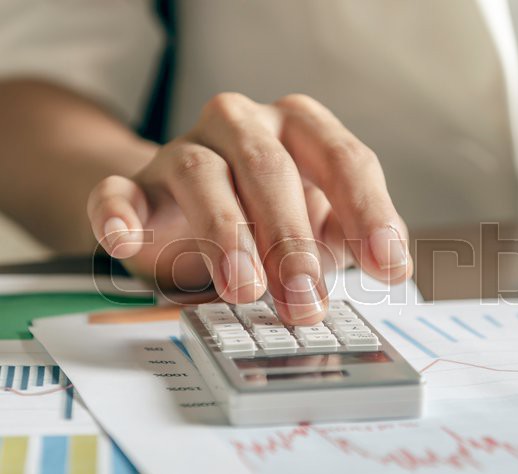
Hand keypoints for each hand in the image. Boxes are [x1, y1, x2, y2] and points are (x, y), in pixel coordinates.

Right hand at [87, 93, 411, 323]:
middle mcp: (244, 125)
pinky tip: (125, 238)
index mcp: (301, 128)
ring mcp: (185, 149)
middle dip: (292, 240)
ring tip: (244, 289)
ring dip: (226, 236)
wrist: (190, 209)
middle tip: (306, 300)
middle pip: (271, 169)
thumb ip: (356, 237)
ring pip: (203, 177)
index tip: (387, 268)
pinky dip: (118, 212)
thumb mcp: (325, 224)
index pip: (344, 159)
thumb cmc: (272, 215)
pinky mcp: (136, 184)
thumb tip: (395, 266)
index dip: (369, 213)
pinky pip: (118, 191)